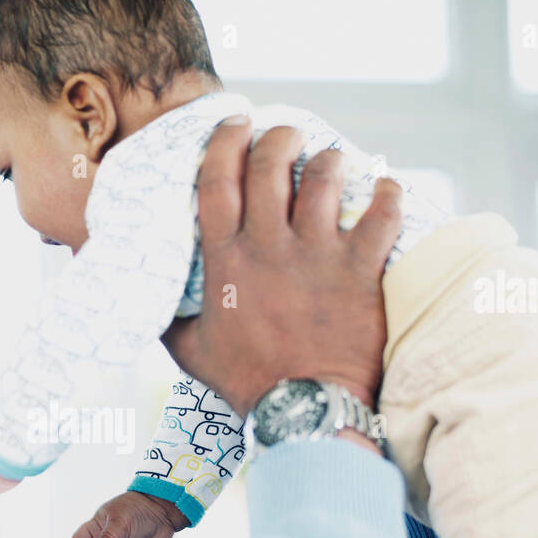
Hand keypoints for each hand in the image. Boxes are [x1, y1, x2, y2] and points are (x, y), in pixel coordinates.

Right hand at [160, 115, 403, 416]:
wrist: (303, 412)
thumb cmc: (247, 384)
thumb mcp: (190, 352)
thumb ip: (169, 320)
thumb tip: (148, 305)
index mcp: (226, 261)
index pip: (217, 180)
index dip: (225, 142)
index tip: (236, 125)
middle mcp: (269, 248)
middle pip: (270, 165)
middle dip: (278, 136)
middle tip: (285, 133)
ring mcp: (318, 257)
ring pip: (324, 179)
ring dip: (328, 159)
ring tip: (330, 159)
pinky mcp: (360, 272)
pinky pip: (382, 215)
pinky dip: (388, 194)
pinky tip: (388, 188)